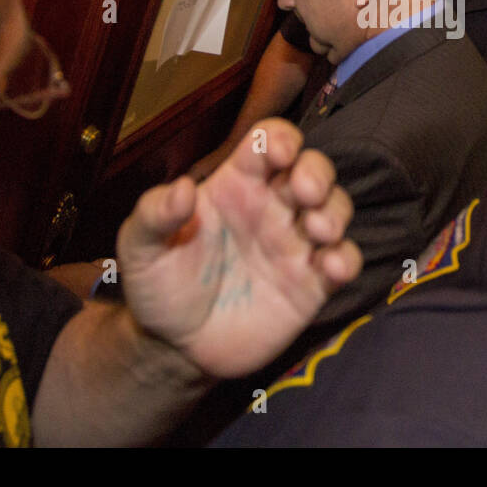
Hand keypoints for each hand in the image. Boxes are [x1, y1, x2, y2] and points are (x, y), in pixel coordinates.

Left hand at [117, 118, 360, 378]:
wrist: (175, 347)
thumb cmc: (160, 284)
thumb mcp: (140, 248)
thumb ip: (153, 214)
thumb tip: (181, 189)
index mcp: (237, 185)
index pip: (269, 143)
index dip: (281, 139)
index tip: (280, 154)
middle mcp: (273, 207)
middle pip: (313, 169)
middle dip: (318, 172)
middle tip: (305, 192)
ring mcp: (296, 244)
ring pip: (335, 208)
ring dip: (335, 211)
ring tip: (317, 230)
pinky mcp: (312, 283)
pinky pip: (345, 260)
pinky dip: (347, 259)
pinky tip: (329, 268)